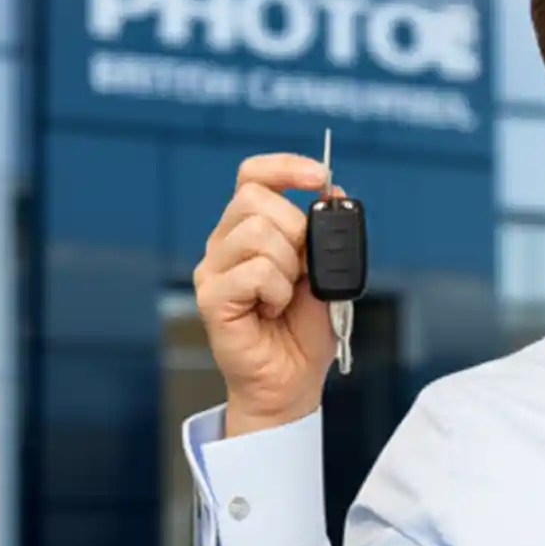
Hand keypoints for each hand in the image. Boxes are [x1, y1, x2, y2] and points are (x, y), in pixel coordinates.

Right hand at [193, 153, 344, 436]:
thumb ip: (326, 234)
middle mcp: (226, 243)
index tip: (318, 176)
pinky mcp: (211, 298)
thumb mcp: (328, 271)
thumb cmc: (306, 327)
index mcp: (251, 229)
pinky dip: (276, 291)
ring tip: (284, 296)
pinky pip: (254, 272)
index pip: (253, 176)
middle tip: (301, 269)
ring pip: (258, 234)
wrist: (294, 378)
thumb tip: (333, 192)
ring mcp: (214, 270)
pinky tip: (271, 310)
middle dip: (295, 230)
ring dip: (289, 267)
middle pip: (254, 200)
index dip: (284, 166)